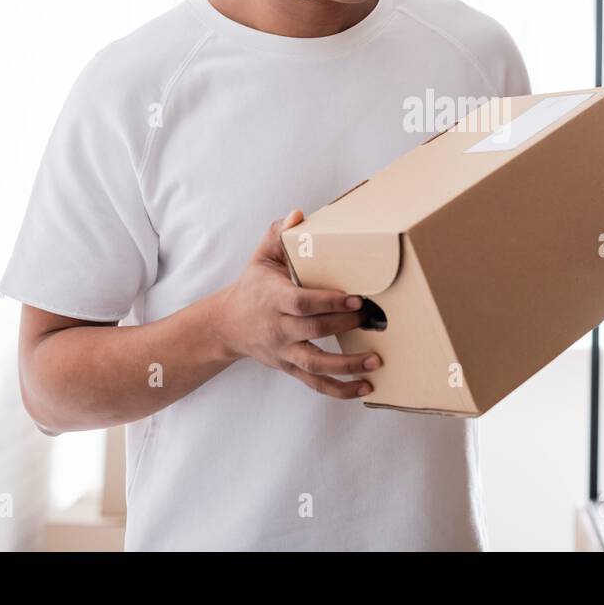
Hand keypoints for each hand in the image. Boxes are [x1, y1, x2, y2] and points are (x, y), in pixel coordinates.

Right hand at [215, 209, 379, 398]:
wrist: (227, 325)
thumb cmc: (253, 286)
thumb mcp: (262, 257)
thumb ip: (279, 234)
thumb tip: (298, 216)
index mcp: (273, 298)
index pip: (301, 302)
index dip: (328, 302)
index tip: (355, 299)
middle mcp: (278, 327)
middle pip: (313, 330)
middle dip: (344, 326)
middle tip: (374, 318)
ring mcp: (284, 351)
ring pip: (315, 363)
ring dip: (347, 365)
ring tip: (375, 360)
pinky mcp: (290, 367)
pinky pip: (315, 382)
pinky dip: (340, 389)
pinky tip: (365, 386)